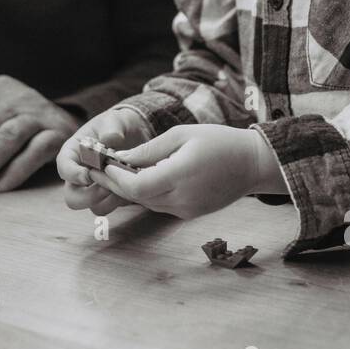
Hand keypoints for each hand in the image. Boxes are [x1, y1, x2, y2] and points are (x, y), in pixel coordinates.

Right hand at [58, 106, 153, 215]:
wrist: (135, 133)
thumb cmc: (117, 125)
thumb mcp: (113, 120)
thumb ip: (110, 127)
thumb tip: (111, 138)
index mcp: (73, 154)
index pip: (64, 168)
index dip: (72, 175)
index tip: (88, 175)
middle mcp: (80, 175)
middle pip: (73, 198)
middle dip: (89, 196)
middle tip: (107, 185)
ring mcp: (96, 188)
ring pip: (94, 207)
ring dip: (108, 200)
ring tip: (123, 184)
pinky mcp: (112, 196)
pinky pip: (113, 207)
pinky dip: (121, 201)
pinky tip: (133, 187)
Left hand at [90, 125, 283, 218]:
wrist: (252, 164)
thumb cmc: (219, 142)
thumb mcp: (182, 135)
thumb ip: (150, 150)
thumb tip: (120, 158)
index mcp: (180, 176)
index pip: (136, 186)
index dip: (114, 178)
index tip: (101, 164)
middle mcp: (182, 199)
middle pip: (137, 196)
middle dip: (114, 183)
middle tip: (96, 169)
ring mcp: (186, 209)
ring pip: (146, 202)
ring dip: (129, 188)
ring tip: (114, 171)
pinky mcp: (190, 213)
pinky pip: (160, 204)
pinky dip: (146, 192)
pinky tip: (140, 177)